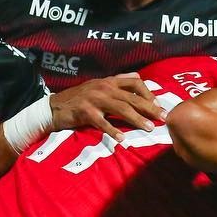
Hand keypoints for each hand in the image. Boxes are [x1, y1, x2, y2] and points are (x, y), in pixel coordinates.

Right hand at [49, 73, 164, 141]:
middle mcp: (104, 87)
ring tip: (148, 128)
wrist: (54, 107)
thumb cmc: (79, 98)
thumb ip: (118, 82)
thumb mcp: (98, 86)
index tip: (157, 104)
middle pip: (132, 97)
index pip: (134, 82)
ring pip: (121, 109)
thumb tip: (137, 77)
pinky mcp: (85, 112)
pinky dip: (113, 131)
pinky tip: (122, 139)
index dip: (148, 93)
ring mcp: (94, 99)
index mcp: (109, 81)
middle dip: (150, 108)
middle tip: (162, 118)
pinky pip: (102, 123)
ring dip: (137, 119)